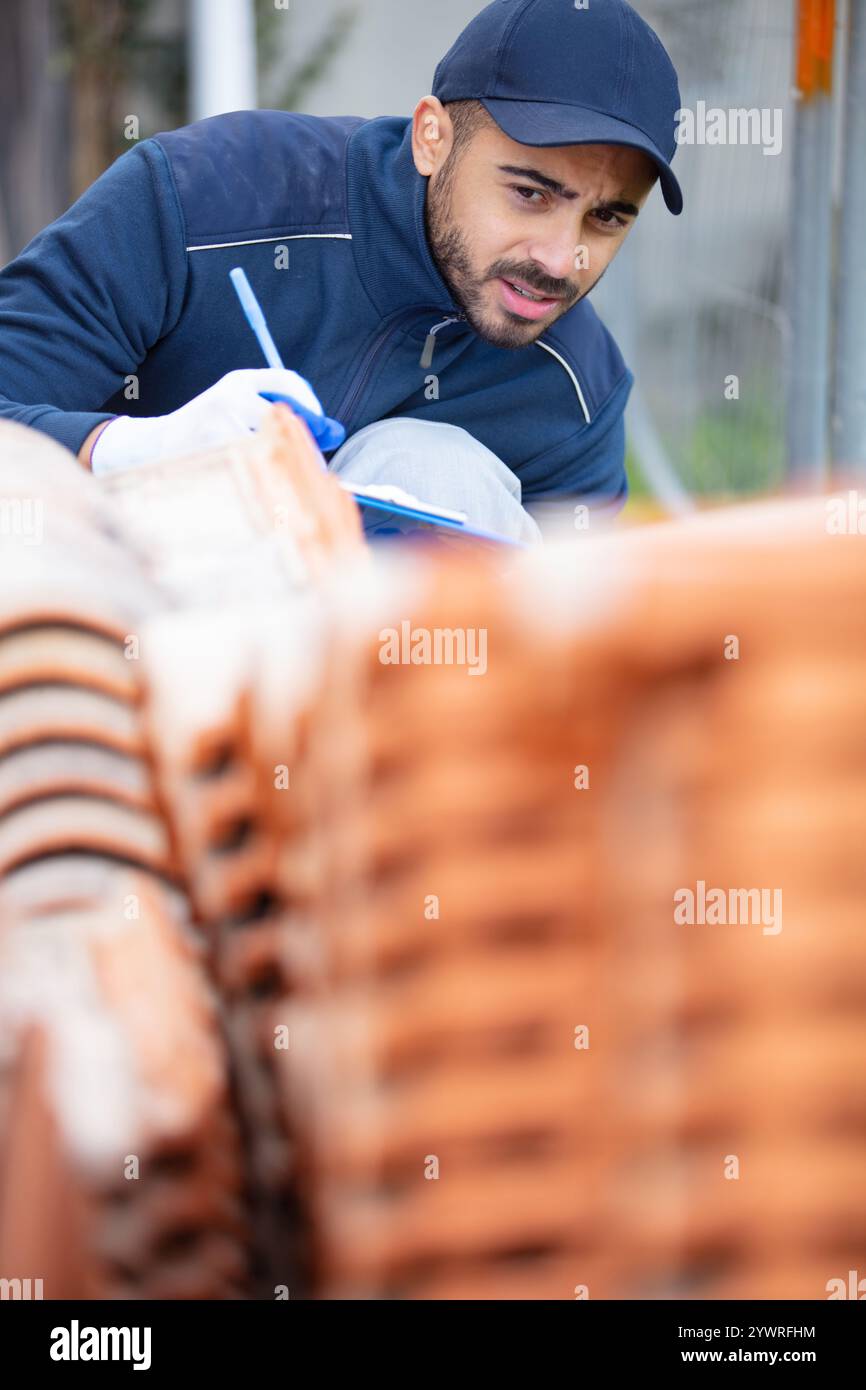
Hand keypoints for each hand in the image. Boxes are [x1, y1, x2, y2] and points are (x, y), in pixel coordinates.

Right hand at [89, 368, 341, 475]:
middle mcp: (230, 395)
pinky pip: (255, 465)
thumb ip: (276, 416)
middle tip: (317, 461)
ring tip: (295, 477)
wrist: (157, 444)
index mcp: (238, 380)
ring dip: (291, 462)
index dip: (311, 403)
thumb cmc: (208, 431)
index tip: (322, 425)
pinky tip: (271, 486)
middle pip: (286, 415)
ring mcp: (221, 421)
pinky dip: (270, 477)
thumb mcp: (236, 410)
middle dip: (307, 440)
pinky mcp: (215, 447)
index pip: (286, 382)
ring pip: (273, 444)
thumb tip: (330, 432)